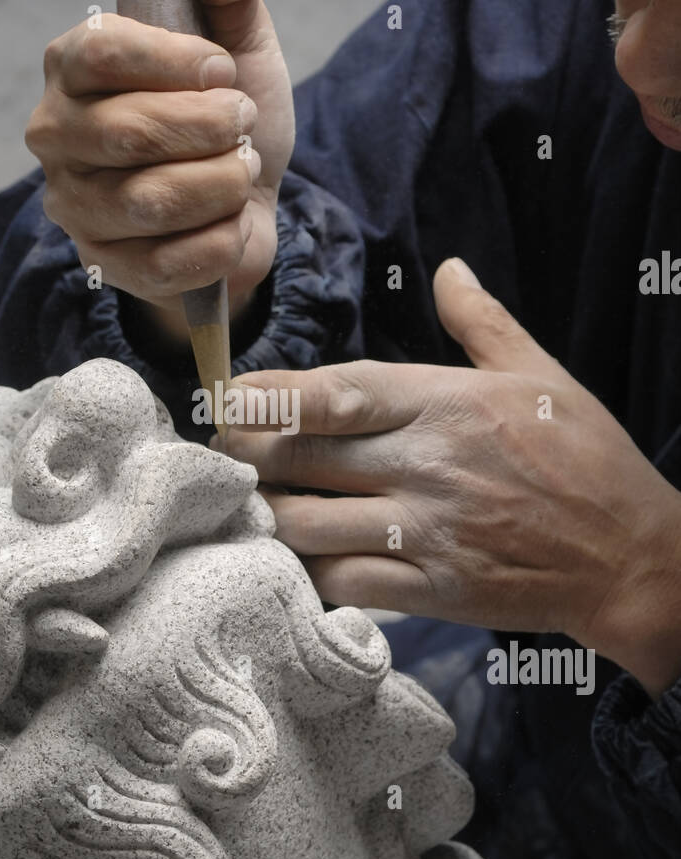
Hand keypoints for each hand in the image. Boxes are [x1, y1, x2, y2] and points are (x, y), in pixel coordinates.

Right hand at [24, 0, 294, 330]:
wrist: (244, 205)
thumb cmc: (226, 117)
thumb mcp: (240, 47)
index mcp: (72, 65)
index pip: (101, 52)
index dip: (173, 61)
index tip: (222, 67)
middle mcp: (56, 135)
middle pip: (128, 134)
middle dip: (210, 128)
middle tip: (244, 121)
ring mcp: (74, 205)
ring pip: (151, 202)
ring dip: (222, 184)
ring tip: (242, 169)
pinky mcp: (104, 264)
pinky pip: (169, 261)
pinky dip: (222, 240)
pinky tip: (233, 222)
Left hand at [218, 258, 680, 695]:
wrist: (630, 557)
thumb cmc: (586, 460)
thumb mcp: (541, 376)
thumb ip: (482, 322)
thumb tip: (449, 268)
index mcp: (446, 404)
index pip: (335, 392)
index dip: (270, 394)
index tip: (230, 396)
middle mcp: (426, 464)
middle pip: (303, 457)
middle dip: (249, 453)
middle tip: (226, 452)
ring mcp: (426, 531)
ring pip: (308, 524)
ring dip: (271, 513)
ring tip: (257, 504)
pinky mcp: (431, 590)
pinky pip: (342, 583)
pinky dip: (310, 572)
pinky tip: (302, 558)